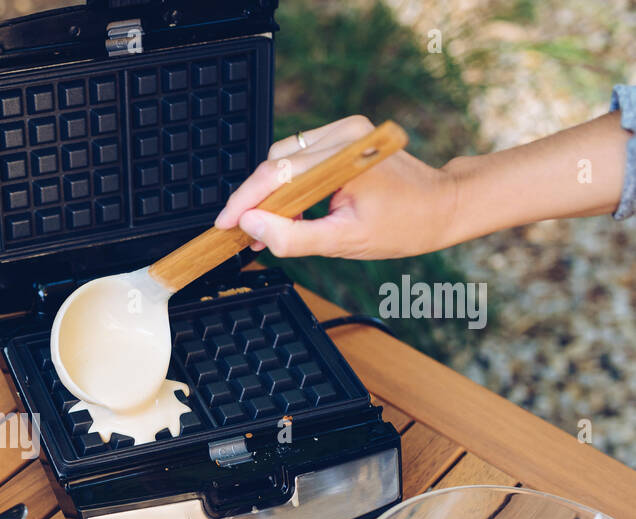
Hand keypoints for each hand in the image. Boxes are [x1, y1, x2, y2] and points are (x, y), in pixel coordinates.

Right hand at [214, 115, 458, 259]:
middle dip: (256, 200)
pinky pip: (299, 156)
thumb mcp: (344, 242)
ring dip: (272, 192)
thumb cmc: (405, 224)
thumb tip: (251, 226)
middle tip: (249, 235)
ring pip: (283, 159)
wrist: (441, 205)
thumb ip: (292, 237)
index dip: (244, 200)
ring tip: (275, 226)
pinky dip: (289, 182)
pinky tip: (294, 209)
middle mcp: (344, 133)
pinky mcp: (344, 134)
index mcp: (345, 156)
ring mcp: (344, 130)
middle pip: (276, 163)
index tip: (225, 224)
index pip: (277, 173)